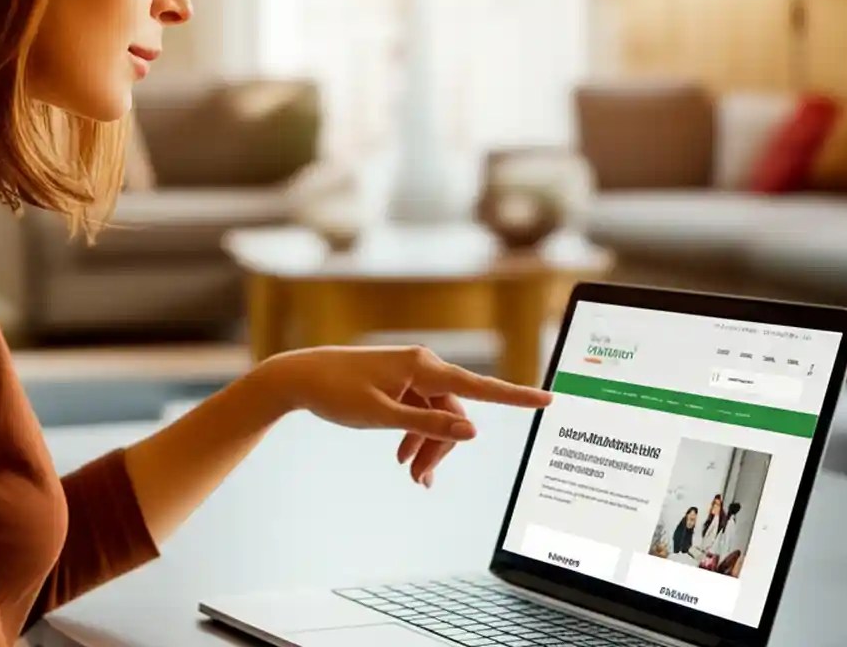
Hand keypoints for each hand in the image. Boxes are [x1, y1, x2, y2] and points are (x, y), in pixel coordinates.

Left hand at [255, 345, 550, 487]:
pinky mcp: (400, 382)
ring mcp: (411, 373)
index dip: (515, 397)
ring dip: (427, 446)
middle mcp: (423, 365)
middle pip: (454, 413)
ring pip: (437, 416)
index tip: (547, 399)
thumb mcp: (382, 417)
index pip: (479, 387)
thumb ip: (428, 426)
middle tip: (418, 481)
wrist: (299, 377)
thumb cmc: (336, 393)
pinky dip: (414, 434)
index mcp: (423, 367)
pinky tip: (402, 457)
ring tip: (408, 473)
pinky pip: (421, 411)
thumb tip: (473, 433)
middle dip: (442, 447)